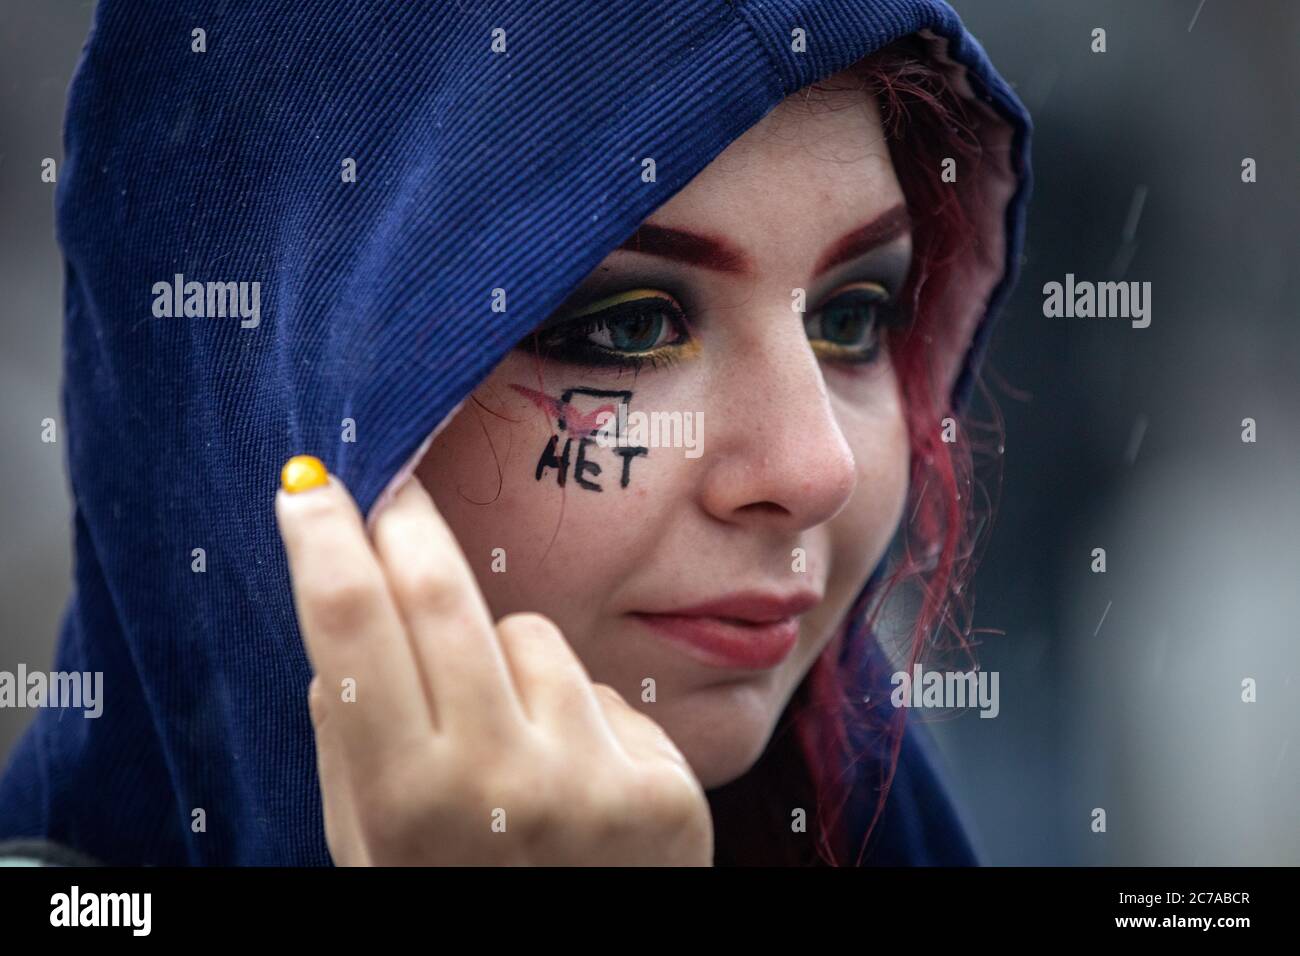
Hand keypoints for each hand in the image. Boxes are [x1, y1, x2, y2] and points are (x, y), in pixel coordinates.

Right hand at [273, 457, 713, 865]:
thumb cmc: (453, 900)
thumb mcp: (372, 851)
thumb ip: (347, 745)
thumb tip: (338, 622)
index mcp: (402, 805)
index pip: (352, 630)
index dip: (323, 543)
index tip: (307, 485)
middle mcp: (496, 787)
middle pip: (442, 596)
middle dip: (408, 526)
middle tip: (394, 489)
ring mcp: (589, 783)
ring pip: (528, 634)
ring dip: (508, 662)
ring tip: (512, 744)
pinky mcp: (663, 786)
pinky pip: (598, 687)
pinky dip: (578, 715)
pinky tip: (578, 777)